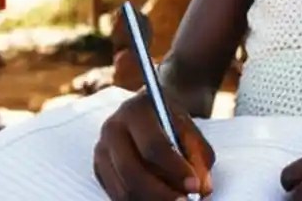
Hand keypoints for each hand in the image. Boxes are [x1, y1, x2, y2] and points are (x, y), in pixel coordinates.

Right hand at [93, 92, 214, 199]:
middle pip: (131, 171)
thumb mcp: (190, 129)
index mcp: (135, 110)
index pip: (153, 145)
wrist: (149, 111)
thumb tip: (202, 188)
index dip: (175, 169)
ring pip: (123, 190)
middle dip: (161, 194)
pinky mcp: (99, 170)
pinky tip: (160, 200)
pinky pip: (117, 196)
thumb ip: (198, 155)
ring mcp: (102, 150)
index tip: (195, 186)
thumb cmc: (172, 121)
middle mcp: (112, 128)